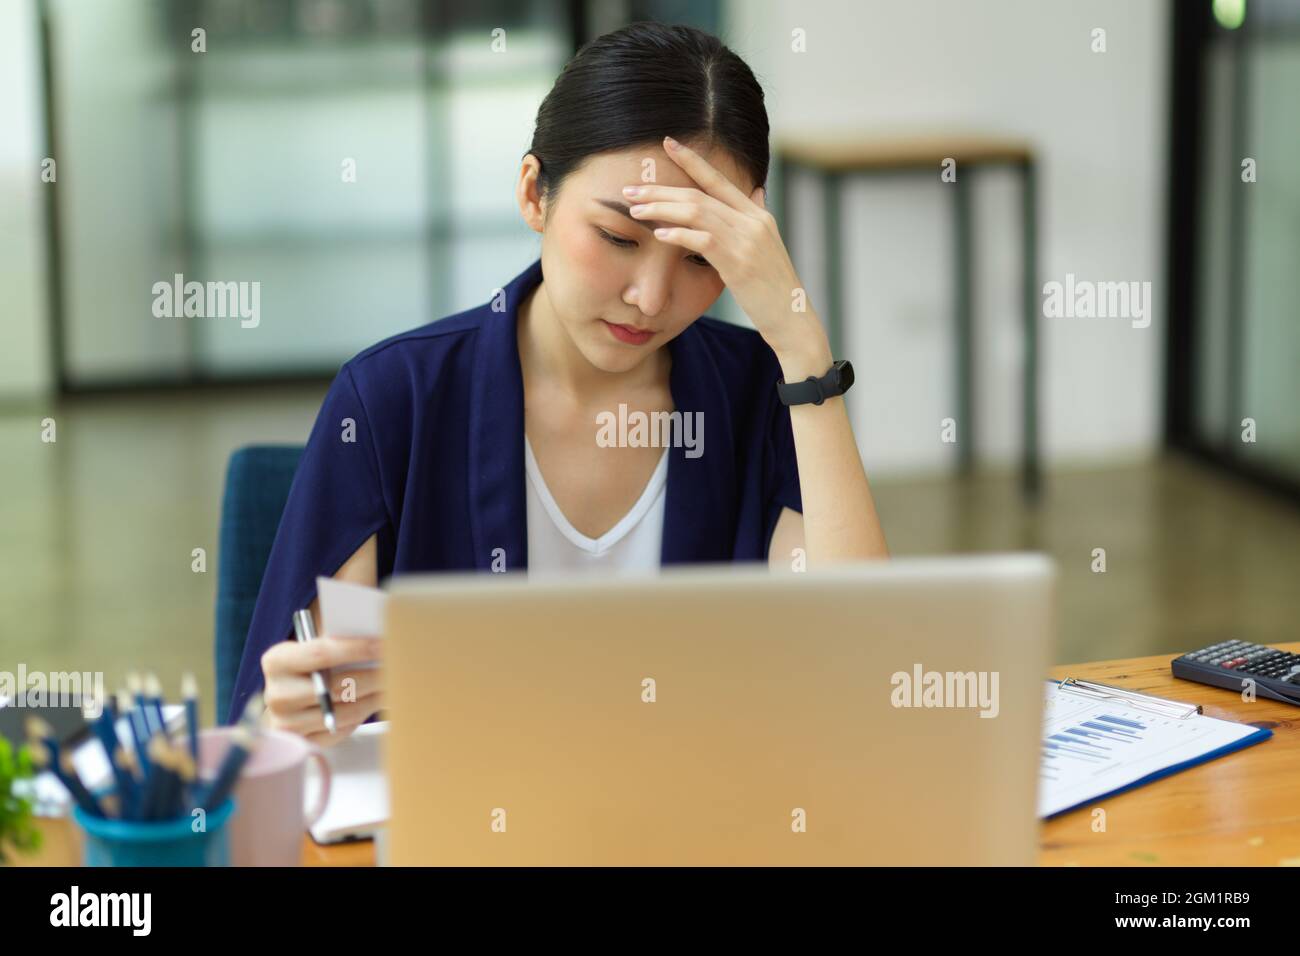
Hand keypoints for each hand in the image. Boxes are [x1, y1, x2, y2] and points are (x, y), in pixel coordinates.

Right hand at [260, 636, 383, 745]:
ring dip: (375, 697)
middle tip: (399, 667)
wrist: (285, 700)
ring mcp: (287, 723)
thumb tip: (378, 639)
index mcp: (277, 661)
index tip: (385, 644)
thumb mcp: (311, 647)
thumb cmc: (306, 667)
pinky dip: (363, 715)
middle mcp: (277, 695)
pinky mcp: (302, 743)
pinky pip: (343, 730)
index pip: (322, 653)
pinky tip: (374, 701)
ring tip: (392, 684)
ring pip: (345, 711)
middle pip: (337, 687)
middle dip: (374, 676)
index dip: (358, 648)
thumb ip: (335, 643)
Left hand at [623, 135, 831, 371]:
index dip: (692, 160)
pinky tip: (658, 233)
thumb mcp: (768, 247)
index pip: (719, 179)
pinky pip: (703, 240)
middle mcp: (753, 221)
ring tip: (636, 210)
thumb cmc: (773, 289)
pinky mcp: (740, 263)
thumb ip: (756, 219)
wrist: (793, 319)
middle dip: (662, 190)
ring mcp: (748, 240)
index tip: (667, 143)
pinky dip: (678, 234)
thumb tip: (757, 190)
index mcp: (758, 215)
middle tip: (631, 190)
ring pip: (697, 212)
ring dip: (662, 209)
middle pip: (700, 194)